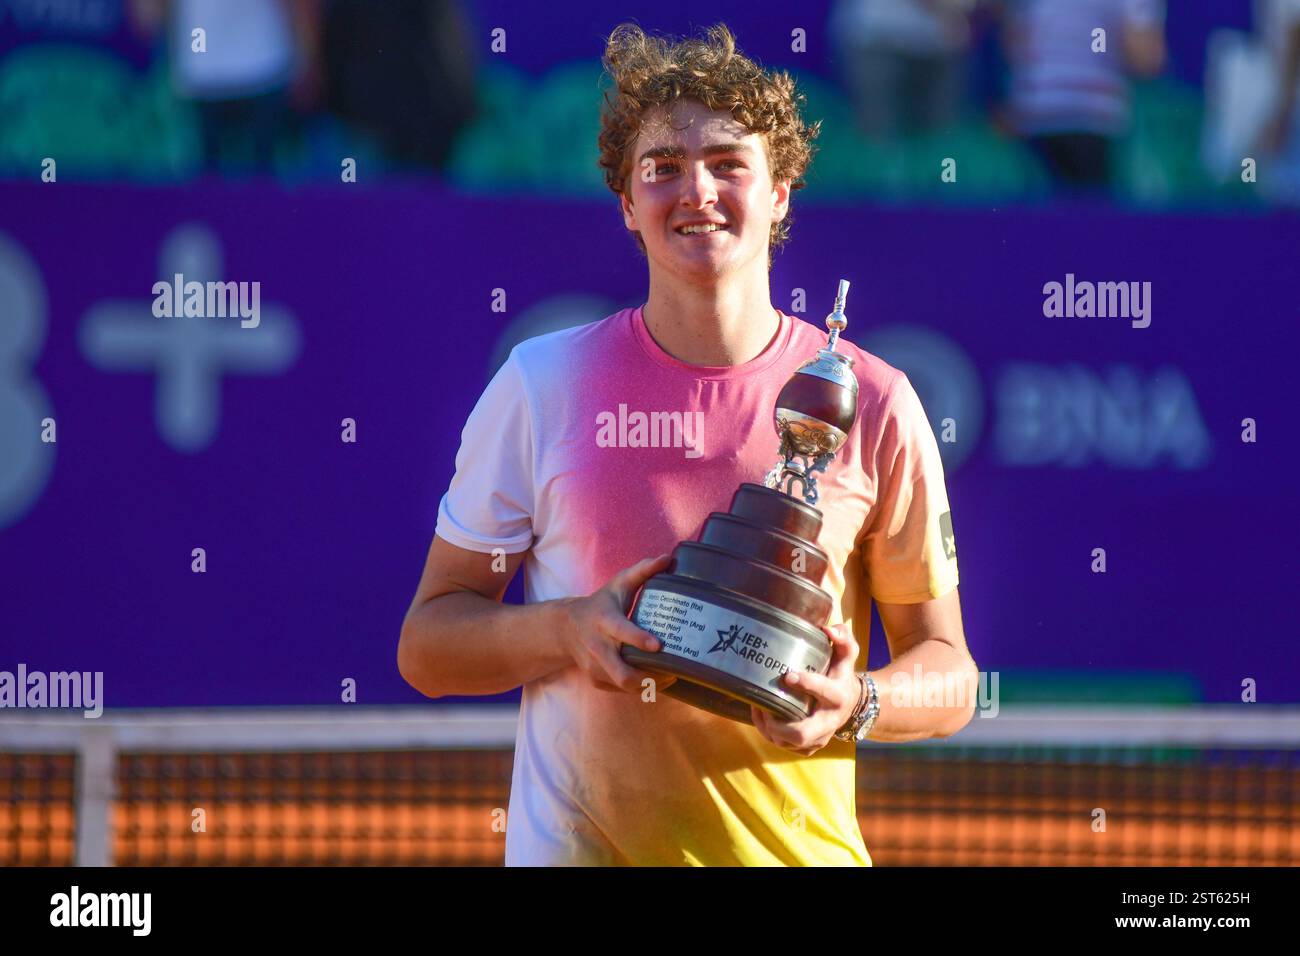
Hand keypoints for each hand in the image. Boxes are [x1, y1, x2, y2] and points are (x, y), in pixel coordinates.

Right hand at [557, 554, 677, 694]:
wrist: (566, 628)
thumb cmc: (601, 603)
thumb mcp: (618, 584)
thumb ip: (642, 571)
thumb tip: (668, 558)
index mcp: (604, 621)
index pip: (621, 632)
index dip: (639, 640)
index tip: (659, 645)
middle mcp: (597, 647)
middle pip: (623, 673)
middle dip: (650, 677)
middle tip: (675, 671)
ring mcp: (595, 667)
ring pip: (625, 685)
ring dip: (650, 685)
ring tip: (672, 676)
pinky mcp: (596, 680)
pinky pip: (622, 690)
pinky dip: (640, 688)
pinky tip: (656, 679)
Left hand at [750, 622, 859, 755]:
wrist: (851, 703)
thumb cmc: (841, 673)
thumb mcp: (847, 654)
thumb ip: (842, 638)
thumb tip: (827, 629)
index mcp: (838, 696)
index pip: (824, 691)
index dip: (806, 684)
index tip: (787, 675)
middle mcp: (829, 721)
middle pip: (802, 733)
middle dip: (778, 724)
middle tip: (763, 705)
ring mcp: (819, 737)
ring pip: (788, 743)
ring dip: (767, 727)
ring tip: (757, 705)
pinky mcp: (809, 746)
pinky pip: (784, 746)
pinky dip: (768, 732)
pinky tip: (761, 715)